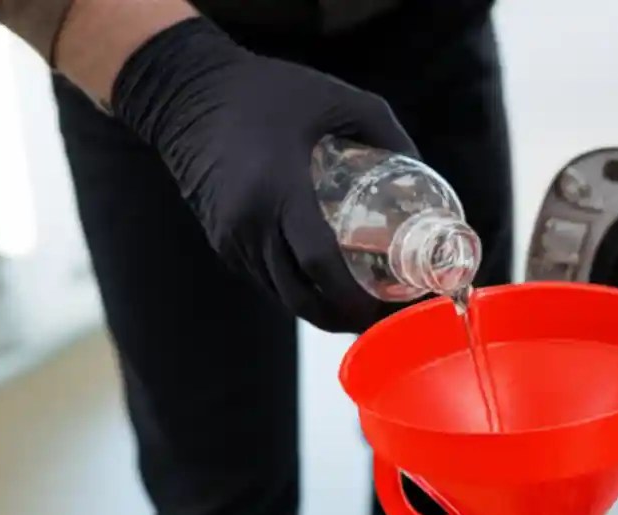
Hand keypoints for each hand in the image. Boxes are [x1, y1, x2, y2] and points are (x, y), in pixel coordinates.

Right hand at [110, 18, 415, 331]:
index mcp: (282, 189)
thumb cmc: (271, 91)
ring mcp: (230, 235)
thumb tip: (430, 179)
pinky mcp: (220, 239)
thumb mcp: (342, 101)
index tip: (384, 310)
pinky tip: (321, 286)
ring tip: (356, 307)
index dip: (353, 298)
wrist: (187, 89)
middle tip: (377, 321)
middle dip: (340, 318)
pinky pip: (262, 278)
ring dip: (318, 309)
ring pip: (280, 293)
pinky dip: (293, 289)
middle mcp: (250, 221)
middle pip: (299, 296)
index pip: (320, 263)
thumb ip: (390, 136)